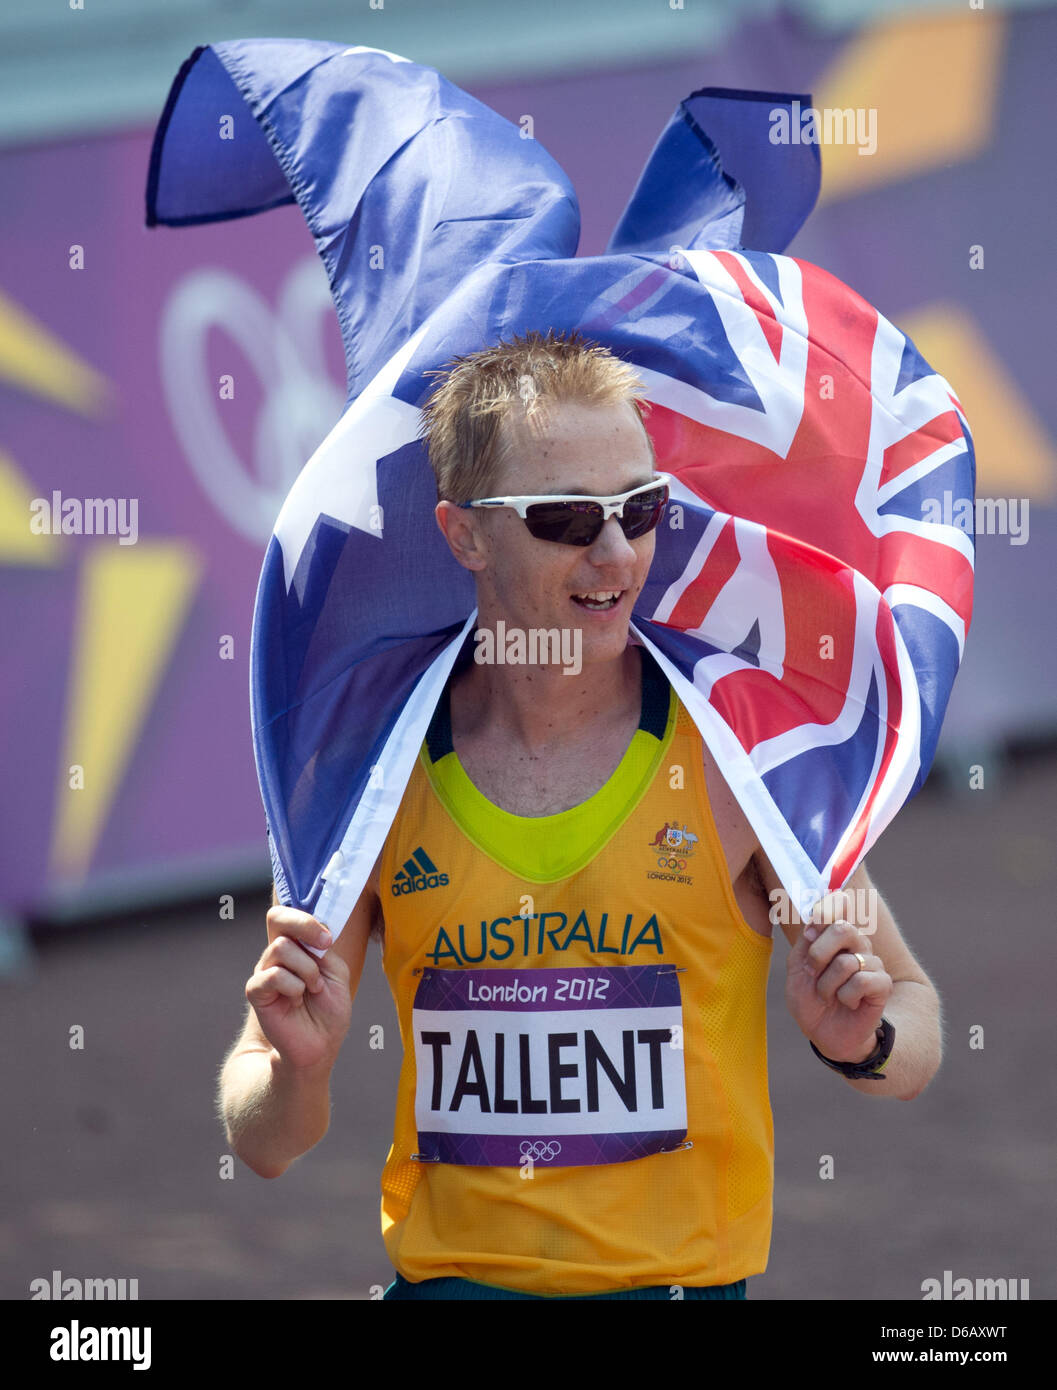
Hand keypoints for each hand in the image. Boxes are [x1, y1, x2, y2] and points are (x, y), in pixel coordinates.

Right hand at [245, 905, 351, 1070]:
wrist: (319, 1045)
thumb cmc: (329, 1010)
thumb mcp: (336, 972)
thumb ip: (323, 949)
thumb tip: (311, 934)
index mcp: (296, 946)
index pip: (286, 914)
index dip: (305, 917)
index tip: (327, 938)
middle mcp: (277, 954)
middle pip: (278, 918)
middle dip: (307, 929)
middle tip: (324, 949)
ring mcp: (264, 971)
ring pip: (281, 947)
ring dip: (307, 969)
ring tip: (312, 989)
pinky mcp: (256, 991)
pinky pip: (273, 974)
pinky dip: (293, 986)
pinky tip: (297, 999)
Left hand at [785, 890, 892, 1063]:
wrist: (823, 1033)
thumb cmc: (810, 1000)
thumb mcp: (798, 968)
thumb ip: (807, 941)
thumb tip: (819, 916)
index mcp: (835, 937)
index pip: (835, 908)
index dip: (824, 911)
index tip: (811, 929)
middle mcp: (856, 945)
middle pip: (842, 929)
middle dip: (819, 954)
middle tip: (813, 972)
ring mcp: (871, 963)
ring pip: (847, 962)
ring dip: (828, 985)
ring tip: (829, 996)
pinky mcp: (882, 985)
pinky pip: (862, 981)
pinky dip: (846, 996)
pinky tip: (847, 1003)